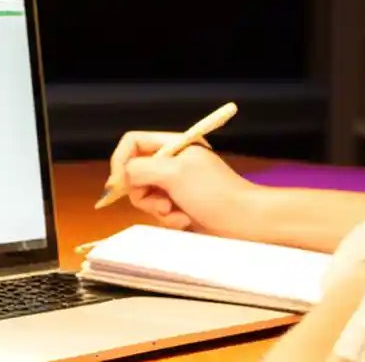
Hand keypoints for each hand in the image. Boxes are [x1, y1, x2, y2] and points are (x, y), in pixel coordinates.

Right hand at [106, 131, 260, 238]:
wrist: (245, 221)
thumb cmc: (215, 193)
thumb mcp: (174, 173)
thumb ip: (141, 169)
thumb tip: (123, 177)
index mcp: (173, 145)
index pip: (133, 143)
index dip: (120, 161)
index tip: (118, 184)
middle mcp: (172, 163)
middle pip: (135, 173)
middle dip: (144, 193)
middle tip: (163, 202)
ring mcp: (175, 186)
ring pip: (145, 197)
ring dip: (159, 209)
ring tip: (179, 214)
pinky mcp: (179, 207)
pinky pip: (158, 213)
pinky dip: (169, 220)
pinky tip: (186, 221)